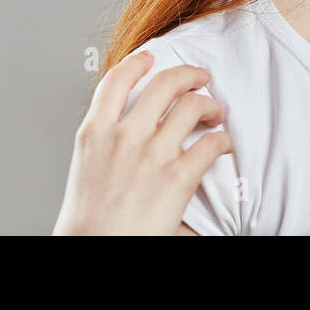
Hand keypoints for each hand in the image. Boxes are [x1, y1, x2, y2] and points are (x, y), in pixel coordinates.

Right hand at [52, 50, 233, 234]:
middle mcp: (124, 136)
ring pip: (193, 105)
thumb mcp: (85, 168)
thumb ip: (105, 142)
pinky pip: (212, 143)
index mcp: (95, 133)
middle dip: (189, 74)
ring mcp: (152, 154)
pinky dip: (223, 141)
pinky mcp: (178, 177)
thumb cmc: (88, 224)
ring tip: (215, 114)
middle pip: (165, 83)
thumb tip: (124, 128)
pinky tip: (223, 146)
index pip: (115, 81)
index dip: (137, 63)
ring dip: (211, 105)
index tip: (150, 58)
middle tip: (200, 77)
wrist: (93, 251)